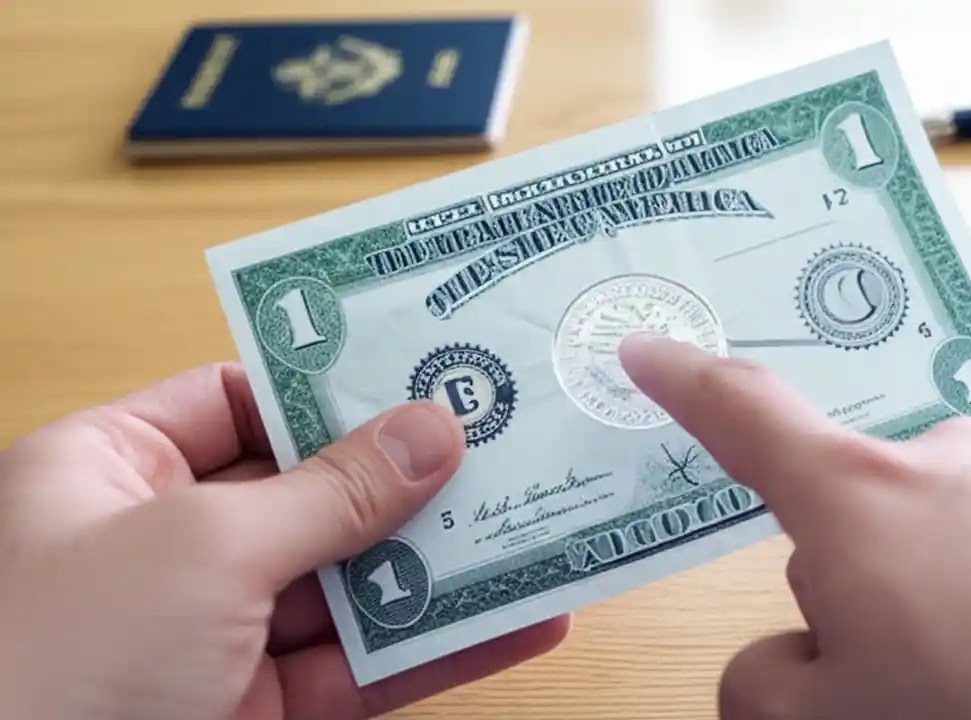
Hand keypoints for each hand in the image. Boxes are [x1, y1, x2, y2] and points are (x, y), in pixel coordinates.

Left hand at [0, 363, 568, 719]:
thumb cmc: (59, 662)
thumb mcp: (201, 550)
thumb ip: (328, 492)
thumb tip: (431, 431)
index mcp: (111, 471)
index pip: (238, 402)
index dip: (332, 388)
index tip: (427, 376)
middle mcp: (164, 544)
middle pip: (311, 491)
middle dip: (409, 478)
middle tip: (510, 446)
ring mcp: (214, 631)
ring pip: (350, 582)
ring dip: (442, 564)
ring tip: (535, 527)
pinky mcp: (256, 707)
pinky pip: (361, 667)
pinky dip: (437, 648)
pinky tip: (516, 622)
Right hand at [619, 334, 970, 719]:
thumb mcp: (833, 717)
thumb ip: (761, 686)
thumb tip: (776, 667)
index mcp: (853, 495)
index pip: (741, 413)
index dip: (682, 382)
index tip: (647, 348)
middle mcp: (936, 461)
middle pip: (842, 516)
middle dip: (844, 588)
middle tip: (883, 675)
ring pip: (929, 540)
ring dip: (928, 602)